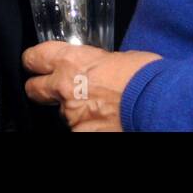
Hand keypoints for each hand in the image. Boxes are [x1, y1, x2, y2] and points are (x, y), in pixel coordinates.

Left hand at [23, 41, 162, 131]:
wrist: (159, 101)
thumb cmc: (143, 74)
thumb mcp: (114, 58)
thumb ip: (94, 63)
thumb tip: (94, 69)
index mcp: (70, 60)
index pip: (34, 58)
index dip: (34, 61)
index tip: (35, 64)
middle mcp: (64, 87)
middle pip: (33, 90)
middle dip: (40, 89)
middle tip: (53, 90)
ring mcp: (71, 116)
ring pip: (62, 115)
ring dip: (76, 112)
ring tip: (100, 109)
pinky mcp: (82, 135)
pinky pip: (79, 130)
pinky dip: (89, 127)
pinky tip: (105, 123)